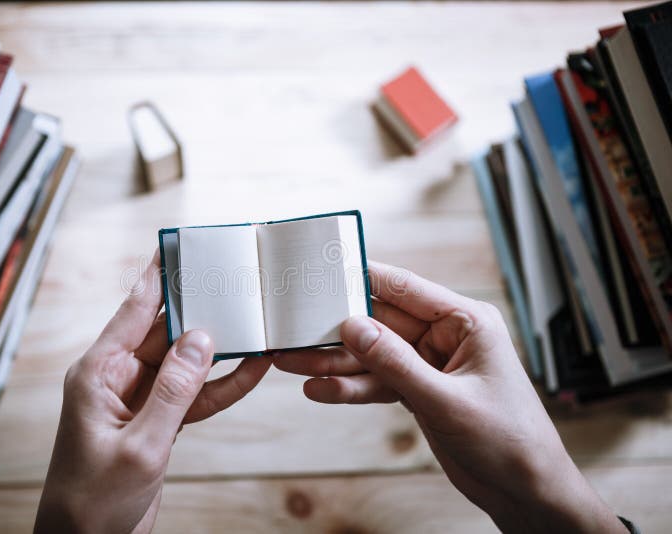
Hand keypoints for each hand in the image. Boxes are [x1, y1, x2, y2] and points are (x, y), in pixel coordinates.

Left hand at [35, 252, 270, 532]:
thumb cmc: (94, 499)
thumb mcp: (140, 445)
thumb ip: (173, 390)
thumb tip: (201, 340)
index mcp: (98, 374)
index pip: (132, 312)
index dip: (156, 277)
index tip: (174, 245)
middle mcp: (118, 379)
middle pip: (164, 332)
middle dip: (199, 310)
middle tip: (231, 282)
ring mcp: (140, 400)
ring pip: (185, 363)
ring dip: (218, 350)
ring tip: (253, 325)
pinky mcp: (158, 421)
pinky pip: (193, 394)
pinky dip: (221, 386)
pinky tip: (251, 371)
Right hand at [274, 261, 623, 532]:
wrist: (524, 490)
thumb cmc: (508, 439)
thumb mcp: (446, 400)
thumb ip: (396, 363)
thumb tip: (352, 327)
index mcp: (465, 321)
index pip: (405, 289)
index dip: (363, 278)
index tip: (324, 271)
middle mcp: (445, 337)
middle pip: (380, 324)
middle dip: (337, 331)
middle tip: (294, 331)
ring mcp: (429, 365)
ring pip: (373, 356)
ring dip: (335, 362)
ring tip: (292, 363)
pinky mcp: (418, 391)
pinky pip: (377, 382)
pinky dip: (350, 388)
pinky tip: (319, 389)